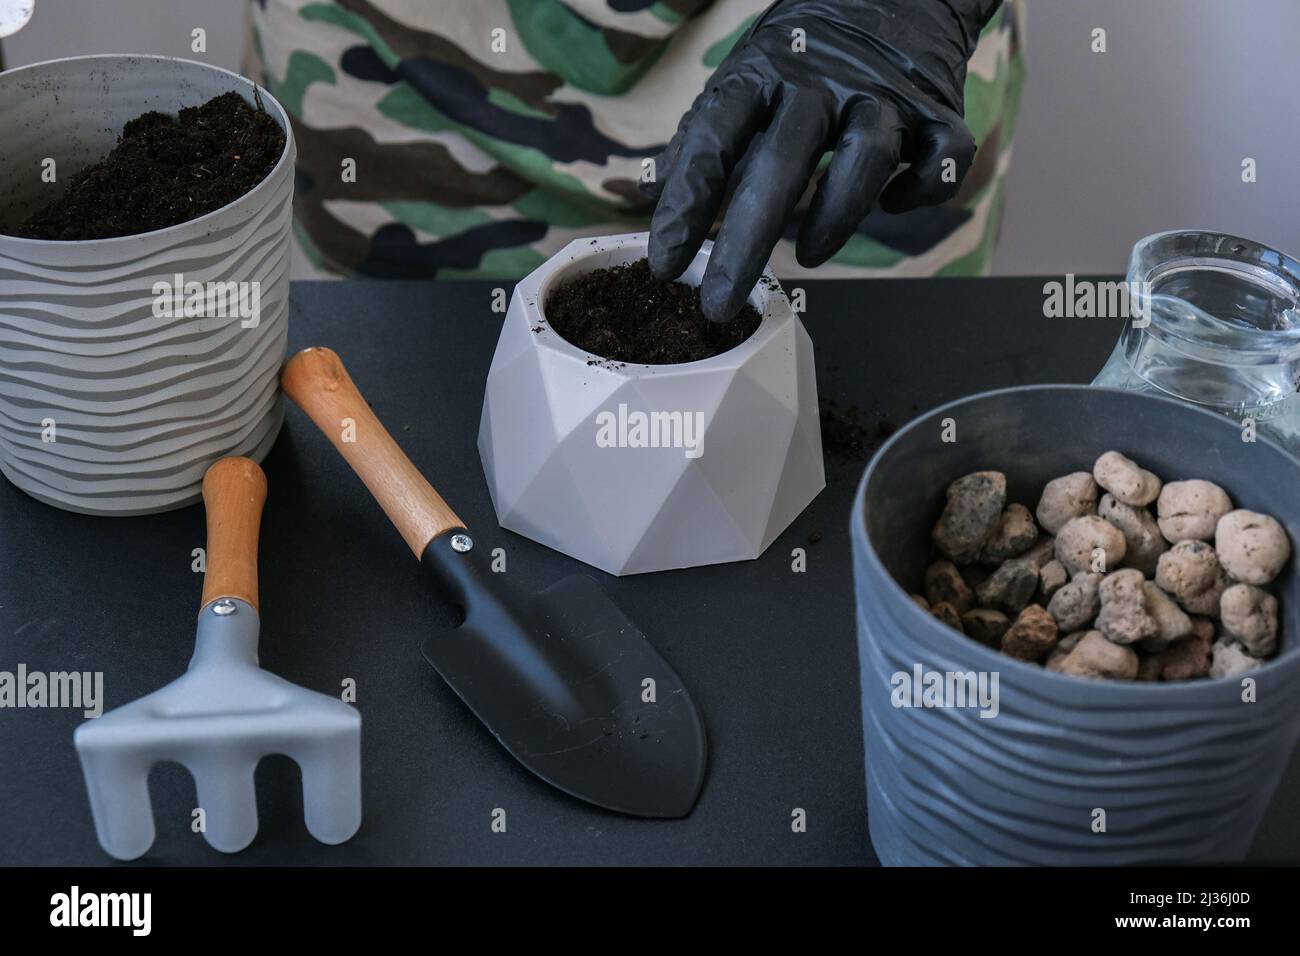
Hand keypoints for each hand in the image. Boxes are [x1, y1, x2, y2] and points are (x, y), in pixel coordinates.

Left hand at [644, 0, 1000, 321]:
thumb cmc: (799, 55)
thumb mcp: (741, 82)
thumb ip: (700, 141)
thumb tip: (649, 194)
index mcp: (760, 74)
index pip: (713, 140)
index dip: (685, 204)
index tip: (664, 263)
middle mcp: (819, 81)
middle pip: (782, 163)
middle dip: (747, 241)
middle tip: (720, 304)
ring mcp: (882, 93)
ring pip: (867, 156)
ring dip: (836, 216)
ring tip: (807, 256)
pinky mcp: (937, 106)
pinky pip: (942, 154)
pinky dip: (922, 189)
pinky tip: (894, 205)